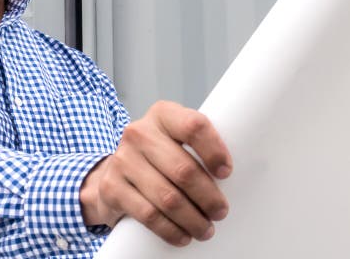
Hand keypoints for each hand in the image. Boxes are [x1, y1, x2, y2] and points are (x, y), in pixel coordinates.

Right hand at [79, 100, 231, 245]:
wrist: (112, 170)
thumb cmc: (157, 154)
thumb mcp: (174, 138)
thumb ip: (197, 145)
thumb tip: (238, 172)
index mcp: (162, 114)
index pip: (194, 126)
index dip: (214, 151)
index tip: (226, 172)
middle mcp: (139, 133)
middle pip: (183, 169)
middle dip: (208, 197)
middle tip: (220, 211)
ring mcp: (123, 159)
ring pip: (167, 197)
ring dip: (192, 219)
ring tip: (206, 229)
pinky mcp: (112, 187)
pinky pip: (149, 215)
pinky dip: (170, 230)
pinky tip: (183, 235)